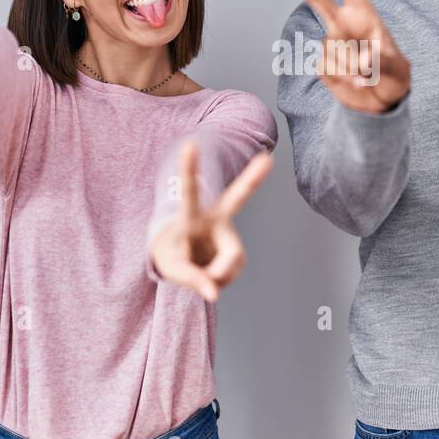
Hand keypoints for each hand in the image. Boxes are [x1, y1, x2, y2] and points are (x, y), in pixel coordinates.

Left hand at [149, 142, 273, 302]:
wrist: (180, 259)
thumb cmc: (170, 254)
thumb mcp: (171, 268)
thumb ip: (191, 279)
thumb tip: (215, 294)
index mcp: (191, 216)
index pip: (189, 192)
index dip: (189, 169)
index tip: (190, 144)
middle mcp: (214, 219)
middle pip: (238, 198)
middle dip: (253, 178)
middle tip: (268, 159)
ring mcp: (228, 235)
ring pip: (230, 263)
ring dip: (214, 278)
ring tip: (200, 277)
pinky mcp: (236, 252)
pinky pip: (230, 275)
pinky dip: (218, 283)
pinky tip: (210, 276)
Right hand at [273, 0, 410, 113]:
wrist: (381, 103)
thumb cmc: (394, 78)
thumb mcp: (398, 70)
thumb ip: (382, 61)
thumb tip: (361, 61)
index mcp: (364, 16)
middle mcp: (342, 25)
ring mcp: (330, 44)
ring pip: (333, 49)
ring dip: (353, 67)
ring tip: (368, 77)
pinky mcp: (323, 66)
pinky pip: (329, 69)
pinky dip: (345, 80)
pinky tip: (357, 84)